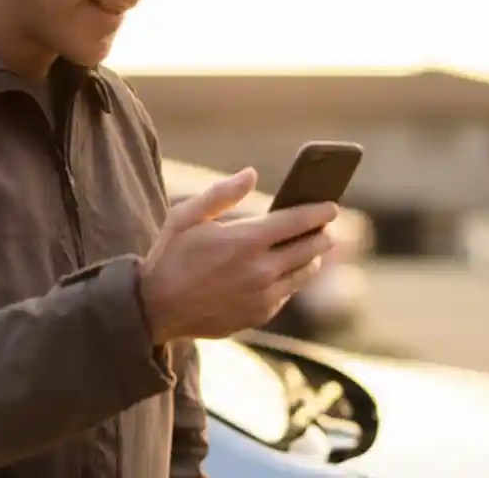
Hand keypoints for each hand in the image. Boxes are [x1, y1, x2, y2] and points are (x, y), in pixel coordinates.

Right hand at [138, 168, 339, 343]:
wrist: (156, 308)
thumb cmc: (170, 256)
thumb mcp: (186, 216)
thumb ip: (222, 194)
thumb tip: (251, 174)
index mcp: (245, 240)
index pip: (297, 221)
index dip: (319, 211)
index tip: (331, 205)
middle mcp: (260, 270)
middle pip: (310, 248)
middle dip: (322, 234)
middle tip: (325, 227)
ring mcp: (263, 296)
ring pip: (304, 273)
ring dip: (311, 258)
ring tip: (310, 248)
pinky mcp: (260, 315)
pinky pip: (287, 293)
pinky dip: (291, 279)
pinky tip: (283, 271)